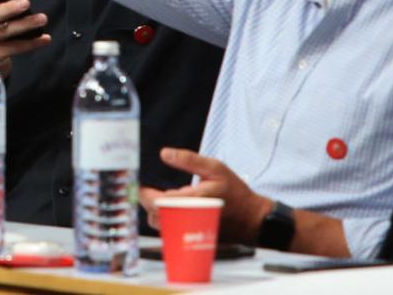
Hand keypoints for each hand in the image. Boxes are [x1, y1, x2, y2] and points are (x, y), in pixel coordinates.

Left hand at [139, 148, 266, 241]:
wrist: (252, 219)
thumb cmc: (235, 193)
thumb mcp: (215, 168)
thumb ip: (189, 160)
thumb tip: (164, 153)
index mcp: (192, 202)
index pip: (157, 203)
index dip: (144, 194)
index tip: (141, 184)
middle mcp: (189, 220)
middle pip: (154, 216)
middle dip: (148, 202)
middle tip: (147, 188)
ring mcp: (190, 232)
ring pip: (161, 226)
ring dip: (156, 212)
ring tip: (161, 197)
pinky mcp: (192, 238)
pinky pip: (170, 231)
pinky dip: (166, 220)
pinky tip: (173, 209)